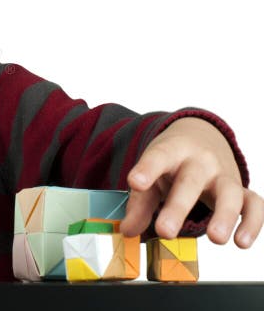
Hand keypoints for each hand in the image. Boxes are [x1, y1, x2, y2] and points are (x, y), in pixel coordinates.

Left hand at [119, 117, 262, 247]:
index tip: (134, 182)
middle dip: (178, 207)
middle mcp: (200, 161)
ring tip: (215, 238)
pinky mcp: (242, 190)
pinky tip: (241, 242)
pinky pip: (254, 205)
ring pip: (229, 192)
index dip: (146, 169)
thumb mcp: (152, 175)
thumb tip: (128, 230)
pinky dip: (252, 223)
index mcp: (172, 151)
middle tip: (164, 231)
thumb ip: (139, 203)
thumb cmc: (172, 162)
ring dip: (224, 216)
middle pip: (190, 181)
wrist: (202, 138)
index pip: (158, 156)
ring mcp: (223, 175)